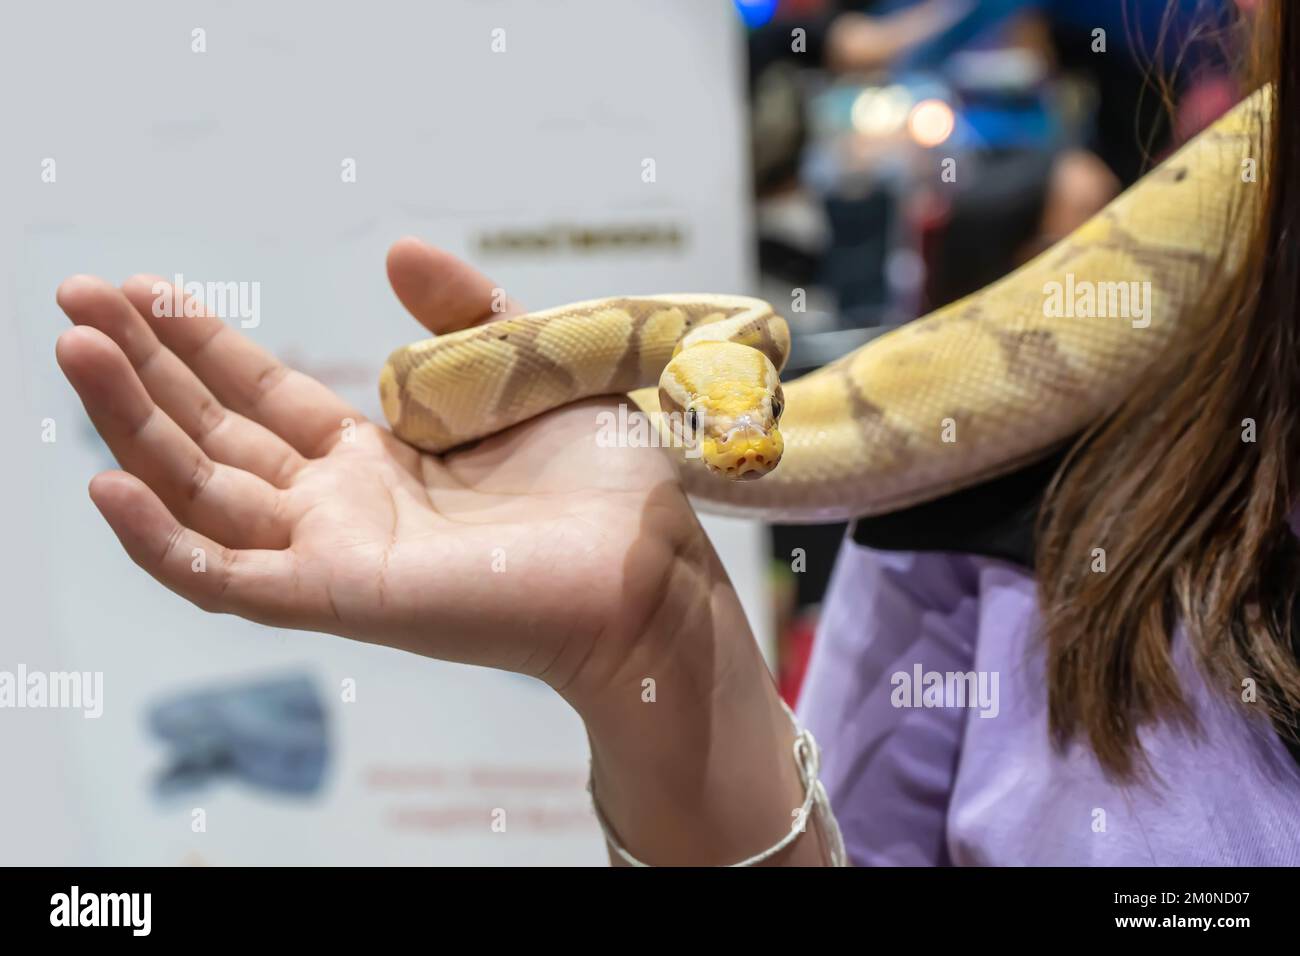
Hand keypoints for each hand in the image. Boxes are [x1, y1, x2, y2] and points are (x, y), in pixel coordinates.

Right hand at [56, 239, 827, 863]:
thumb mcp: (526, 364)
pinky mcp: (344, 598)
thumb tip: (395, 250)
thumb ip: (459, 313)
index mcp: (379, 457)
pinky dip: (162, 542)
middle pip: (214, 434)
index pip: (261, 396)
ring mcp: (335, 554)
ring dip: (133, 427)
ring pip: (202, 494)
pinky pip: (228, 579)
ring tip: (75, 350)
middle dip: (143, 369)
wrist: (651, 565)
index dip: (199, 342)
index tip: (141, 286)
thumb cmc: (604, 481)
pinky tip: (108, 482)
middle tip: (73, 300)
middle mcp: (342, 506)